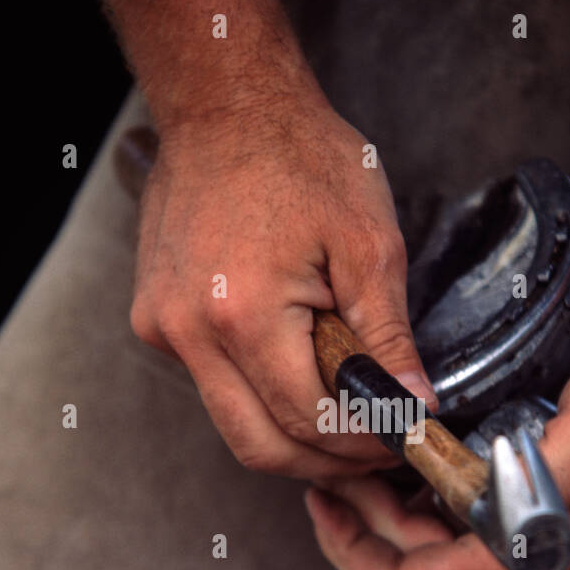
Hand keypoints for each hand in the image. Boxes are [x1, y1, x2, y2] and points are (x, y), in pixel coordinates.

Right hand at [128, 98, 436, 479]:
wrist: (226, 105)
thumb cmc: (298, 155)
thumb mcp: (369, 244)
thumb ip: (389, 338)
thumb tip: (414, 406)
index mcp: (244, 315)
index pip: (309, 422)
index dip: (361, 445)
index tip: (398, 441)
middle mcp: (190, 333)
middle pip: (259, 446)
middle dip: (324, 464)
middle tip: (374, 453)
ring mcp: (164, 328)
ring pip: (232, 424)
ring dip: (291, 436)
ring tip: (346, 421)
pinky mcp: (155, 319)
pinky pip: (212, 385)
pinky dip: (259, 397)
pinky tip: (299, 375)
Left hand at [303, 339, 569, 569]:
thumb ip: (529, 483)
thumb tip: (476, 518)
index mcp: (532, 564)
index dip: (355, 551)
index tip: (326, 502)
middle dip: (361, 539)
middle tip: (334, 481)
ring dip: (387, 533)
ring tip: (360, 479)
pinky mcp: (539, 549)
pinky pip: (460, 557)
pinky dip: (421, 526)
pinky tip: (411, 481)